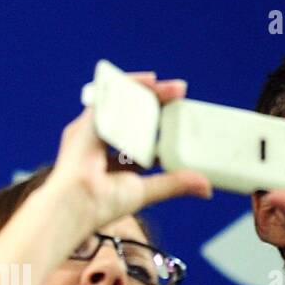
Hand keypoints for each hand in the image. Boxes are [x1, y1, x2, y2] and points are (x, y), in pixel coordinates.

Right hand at [40, 73, 209, 237]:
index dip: (157, 124)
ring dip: (148, 91)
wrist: (78, 203)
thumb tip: (206, 187)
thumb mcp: (146, 190)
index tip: (178, 115)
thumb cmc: (100, 204)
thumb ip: (173, 183)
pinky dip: (131, 86)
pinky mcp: (87, 121)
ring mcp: (90, 130)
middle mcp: (99, 141)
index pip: (137, 134)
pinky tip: (151, 81)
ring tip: (172, 88)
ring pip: (122, 102)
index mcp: (110, 158)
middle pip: (131, 114)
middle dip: (156, 102)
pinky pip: (111, 95)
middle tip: (180, 93)